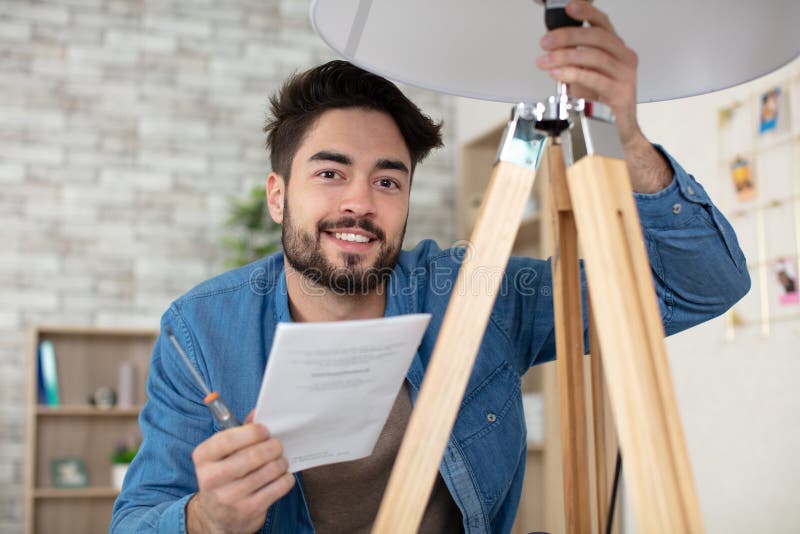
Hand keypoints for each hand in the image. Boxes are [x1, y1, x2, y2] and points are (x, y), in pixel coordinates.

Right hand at [186, 411, 294, 533]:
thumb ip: (239, 432)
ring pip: (268, 470)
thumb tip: (258, 413)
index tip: (265, 430)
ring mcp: (229, 497)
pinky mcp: (248, 510)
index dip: (252, 432)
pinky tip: (282, 475)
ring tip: (280, 460)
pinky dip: (285, 478)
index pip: (229, 439)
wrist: (218, 515)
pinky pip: (277, 487)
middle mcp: (212, 478)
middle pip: (252, 455)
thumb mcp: (223, 453)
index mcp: (203, 457)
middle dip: (272, 447)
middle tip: (277, 445)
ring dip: (280, 462)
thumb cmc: (224, 475)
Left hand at [536, 0, 671, 192]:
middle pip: (596, 37)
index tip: (568, 8)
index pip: (603, 23)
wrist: (618, 132)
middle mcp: (624, 58)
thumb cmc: (602, 102)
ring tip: (545, 60)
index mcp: (617, 49)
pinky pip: (595, 77)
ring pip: (594, 56)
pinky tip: (557, 72)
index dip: (586, 12)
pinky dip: (573, 73)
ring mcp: (625, 75)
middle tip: (545, 42)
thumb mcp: (585, 74)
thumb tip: (550, 42)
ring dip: (565, 56)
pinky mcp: (621, 92)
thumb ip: (573, 58)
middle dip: (567, 36)